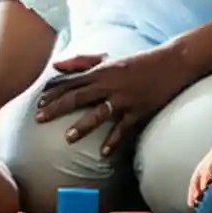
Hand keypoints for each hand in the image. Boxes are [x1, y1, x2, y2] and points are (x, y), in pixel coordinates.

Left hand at [34, 48, 194, 155]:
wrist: (173, 62)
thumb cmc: (139, 61)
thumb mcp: (109, 59)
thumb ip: (81, 62)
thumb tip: (55, 65)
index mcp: (101, 70)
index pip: (71, 81)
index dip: (53, 91)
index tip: (37, 102)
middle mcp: (110, 83)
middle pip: (78, 96)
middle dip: (57, 107)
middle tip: (39, 119)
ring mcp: (125, 98)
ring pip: (100, 113)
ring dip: (83, 125)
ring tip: (68, 137)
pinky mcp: (140, 110)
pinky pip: (124, 128)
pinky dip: (114, 141)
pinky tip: (104, 153)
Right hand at [187, 131, 211, 207]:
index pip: (207, 173)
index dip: (205, 182)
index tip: (205, 193)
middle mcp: (205, 164)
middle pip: (197, 178)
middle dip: (196, 190)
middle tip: (197, 203)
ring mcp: (202, 166)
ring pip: (194, 180)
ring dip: (192, 192)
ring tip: (191, 205)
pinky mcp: (203, 169)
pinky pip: (195, 180)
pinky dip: (193, 189)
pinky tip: (193, 200)